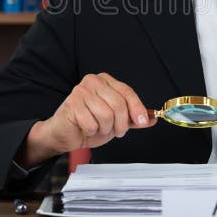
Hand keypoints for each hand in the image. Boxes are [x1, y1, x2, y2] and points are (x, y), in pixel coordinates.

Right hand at [18, 73, 156, 167]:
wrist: (65, 134)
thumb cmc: (88, 124)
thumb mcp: (116, 121)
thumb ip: (133, 118)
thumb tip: (151, 118)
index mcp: (105, 81)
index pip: (127, 92)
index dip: (137, 108)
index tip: (142, 120)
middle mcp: (93, 82)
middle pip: (119, 104)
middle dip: (120, 124)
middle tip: (116, 131)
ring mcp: (81, 91)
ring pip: (106, 115)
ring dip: (105, 129)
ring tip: (98, 128)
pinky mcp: (72, 104)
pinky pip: (92, 123)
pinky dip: (91, 131)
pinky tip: (86, 128)